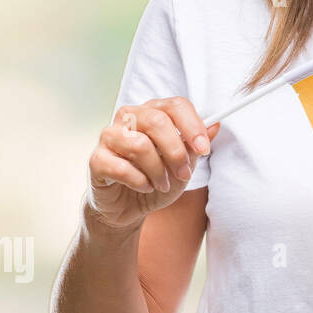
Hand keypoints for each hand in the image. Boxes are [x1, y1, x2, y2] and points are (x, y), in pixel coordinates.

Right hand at [86, 97, 219, 229]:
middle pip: (157, 121)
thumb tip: (216, 124)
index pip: (175, 105)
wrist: (129, 207)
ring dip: (157, 170)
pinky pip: (120, 167)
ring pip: (139, 145)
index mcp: (153, 112)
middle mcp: (129, 117)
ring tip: (161, 183)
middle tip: (183, 173)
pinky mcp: (96, 158)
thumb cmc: (156, 179)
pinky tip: (144, 187)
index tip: (204, 149)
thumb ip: (196, 145)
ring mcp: (109, 136)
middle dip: (176, 152)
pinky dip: (139, 181)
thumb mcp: (183, 164)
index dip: (193, 126)